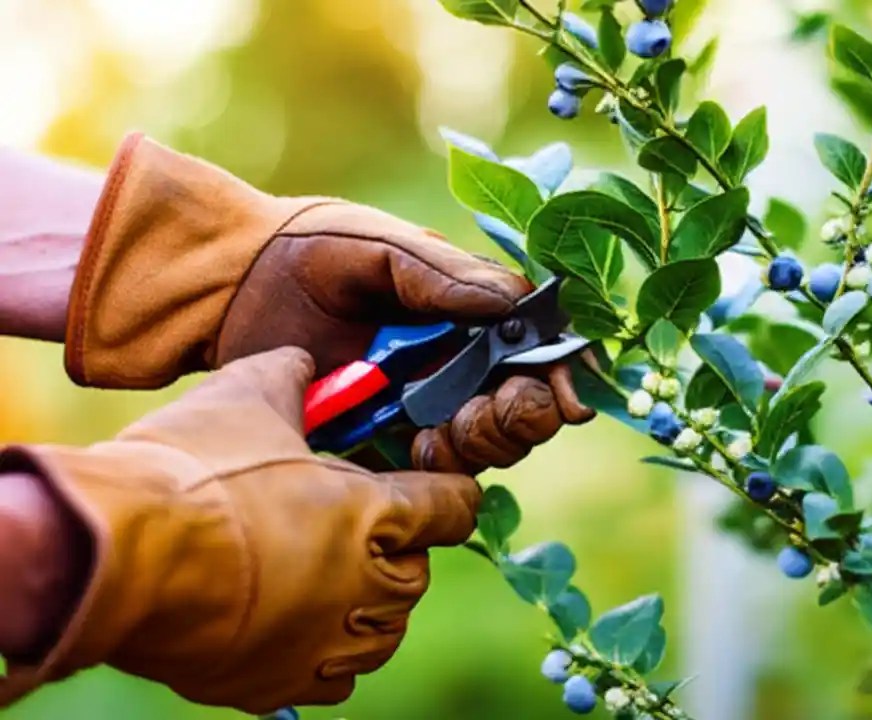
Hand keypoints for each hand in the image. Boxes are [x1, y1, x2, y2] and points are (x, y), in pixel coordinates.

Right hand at [0, 348, 480, 712]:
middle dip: (396, 549)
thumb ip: (291, 377)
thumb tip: (304, 360)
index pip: (451, 507)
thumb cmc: (186, 471)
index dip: (448, 493)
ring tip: (333, 581)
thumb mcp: (244, 396)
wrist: (111, 555)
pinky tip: (302, 631)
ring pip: (382, 631)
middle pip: (415, 572)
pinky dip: (327, 656)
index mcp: (373, 513)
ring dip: (369, 607)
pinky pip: (332, 679)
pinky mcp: (279, 683)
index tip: (443, 492)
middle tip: (357, 529)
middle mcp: (363, 585)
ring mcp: (324, 641)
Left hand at [64, 134, 594, 469]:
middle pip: (526, 408)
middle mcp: (458, 365)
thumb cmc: (310, 251)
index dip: (561, 374)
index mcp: (470, 315)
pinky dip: (443, 467)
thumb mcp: (382, 249)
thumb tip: (513, 305)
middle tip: (497, 406)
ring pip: (490, 446)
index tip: (566, 394)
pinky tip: (420, 443)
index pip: (538, 350)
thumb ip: (445, 276)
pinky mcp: (382, 446)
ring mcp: (423, 408)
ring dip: (487, 441)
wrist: (228, 287)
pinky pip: (435, 474)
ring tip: (451, 424)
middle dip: (526, 415)